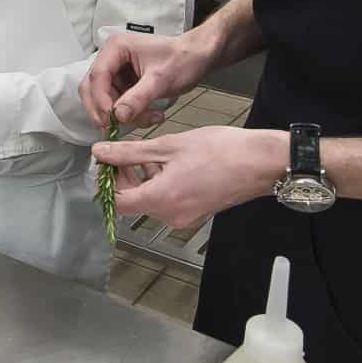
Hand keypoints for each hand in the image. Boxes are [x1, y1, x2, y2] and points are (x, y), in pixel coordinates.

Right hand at [80, 30, 212, 129]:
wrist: (198, 57)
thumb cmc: (183, 58)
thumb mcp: (161, 79)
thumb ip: (138, 97)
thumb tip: (119, 115)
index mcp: (116, 47)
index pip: (97, 76)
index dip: (101, 100)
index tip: (112, 119)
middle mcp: (111, 57)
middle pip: (93, 89)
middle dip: (106, 111)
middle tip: (118, 127)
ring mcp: (117, 71)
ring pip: (104, 100)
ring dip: (122, 115)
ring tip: (148, 118)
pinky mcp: (124, 83)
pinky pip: (117, 104)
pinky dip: (130, 114)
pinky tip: (150, 116)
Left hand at [92, 126, 285, 228]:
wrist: (260, 163)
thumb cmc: (221, 152)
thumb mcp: (168, 146)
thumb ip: (130, 152)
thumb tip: (101, 152)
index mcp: (161, 199)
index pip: (116, 202)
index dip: (106, 181)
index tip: (106, 161)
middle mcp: (170, 215)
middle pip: (132, 201)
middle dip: (123, 176)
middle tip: (124, 150)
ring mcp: (183, 216)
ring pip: (148, 199)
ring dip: (141, 176)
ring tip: (146, 149)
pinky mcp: (194, 212)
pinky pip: (165, 200)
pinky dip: (159, 182)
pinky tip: (165, 160)